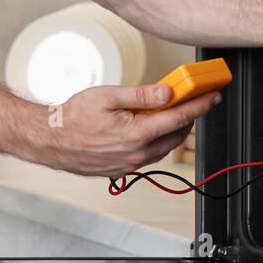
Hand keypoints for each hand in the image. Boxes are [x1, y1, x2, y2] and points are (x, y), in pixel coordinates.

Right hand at [36, 83, 222, 178]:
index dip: (199, 105)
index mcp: (136, 134)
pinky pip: (149, 155)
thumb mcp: (108, 96)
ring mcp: (130, 164)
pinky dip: (156, 140)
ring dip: (172, 129)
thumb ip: (141, 96)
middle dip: (188, 117)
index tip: (212, 96)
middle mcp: (136, 154)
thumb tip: (168, 93)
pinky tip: (149, 127)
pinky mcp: (122, 169)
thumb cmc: (73, 117)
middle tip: (193, 100)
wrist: (50, 140)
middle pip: (175, 135)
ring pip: (163, 147)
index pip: (179, 118)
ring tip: (171, 111)